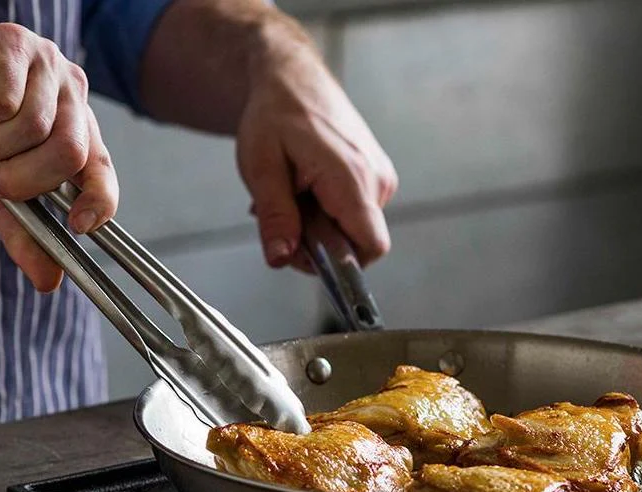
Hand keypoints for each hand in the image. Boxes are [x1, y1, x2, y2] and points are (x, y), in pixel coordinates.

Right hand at [0, 23, 117, 290]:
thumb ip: (24, 233)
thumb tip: (48, 282)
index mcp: (76, 132)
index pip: (103, 170)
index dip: (100, 201)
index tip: (79, 226)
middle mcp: (71, 97)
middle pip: (68, 154)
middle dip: (19, 179)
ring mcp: (47, 67)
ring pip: (33, 128)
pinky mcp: (15, 45)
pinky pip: (3, 100)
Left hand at [235, 30, 397, 270]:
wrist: (292, 77)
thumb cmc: (276, 114)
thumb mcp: (261, 167)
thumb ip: (275, 217)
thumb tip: (282, 258)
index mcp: (352, 178)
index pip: (371, 248)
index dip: (339, 263)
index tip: (303, 251)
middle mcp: (377, 179)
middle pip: (358, 243)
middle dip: (317, 241)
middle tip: (282, 213)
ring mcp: (380, 177)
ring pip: (354, 228)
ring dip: (319, 225)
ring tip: (292, 193)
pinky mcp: (376, 175)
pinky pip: (356, 212)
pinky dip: (327, 210)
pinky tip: (305, 188)